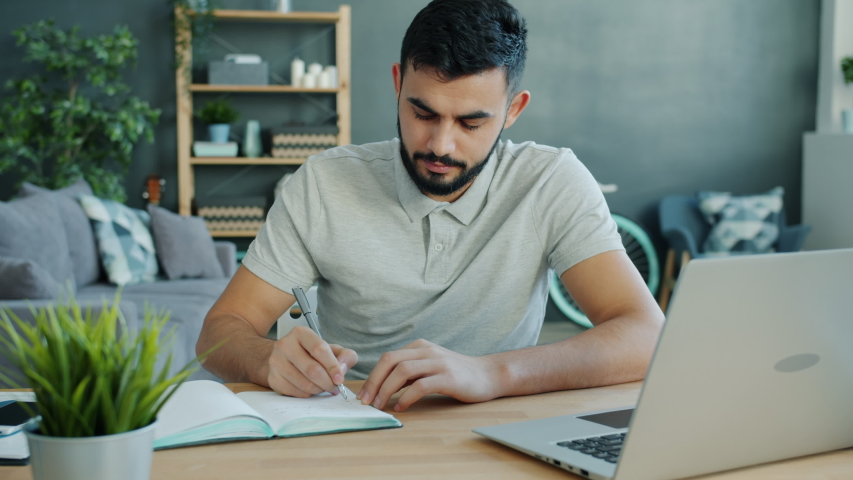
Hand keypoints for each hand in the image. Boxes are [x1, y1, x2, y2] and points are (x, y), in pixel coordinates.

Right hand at [267, 325, 357, 397]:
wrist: (286, 358)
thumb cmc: (312, 353)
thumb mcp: (332, 350)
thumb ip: (344, 356)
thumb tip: (342, 369)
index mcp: (301, 333)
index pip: (319, 349)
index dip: (332, 366)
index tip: (340, 379)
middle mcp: (284, 345)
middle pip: (312, 369)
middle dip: (327, 382)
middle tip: (334, 387)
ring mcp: (275, 362)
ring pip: (304, 383)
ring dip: (318, 389)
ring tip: (323, 387)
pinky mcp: (272, 378)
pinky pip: (295, 392)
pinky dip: (307, 394)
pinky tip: (310, 388)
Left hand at [357, 339, 501, 411]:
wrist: (488, 375)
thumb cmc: (457, 374)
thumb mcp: (430, 367)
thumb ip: (410, 373)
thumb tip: (383, 387)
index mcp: (420, 347)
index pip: (388, 358)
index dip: (372, 376)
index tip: (364, 395)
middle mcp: (427, 351)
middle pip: (390, 361)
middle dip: (374, 382)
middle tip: (367, 401)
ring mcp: (438, 362)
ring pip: (402, 371)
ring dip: (387, 390)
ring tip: (381, 406)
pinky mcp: (448, 377)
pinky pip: (420, 385)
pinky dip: (406, 397)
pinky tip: (402, 407)